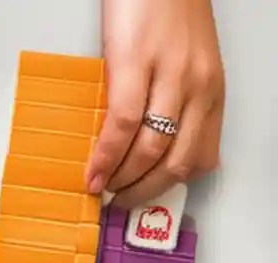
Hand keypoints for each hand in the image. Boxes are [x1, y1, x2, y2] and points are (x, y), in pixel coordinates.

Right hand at [88, 0, 224, 206]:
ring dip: (124, 180)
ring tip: (101, 189)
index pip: (201, 156)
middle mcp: (199, 87)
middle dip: (144, 191)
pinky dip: (106, 156)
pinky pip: (122, 124)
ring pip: (152, 150)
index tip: (142, 197)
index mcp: (211, 90)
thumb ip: (176, 98)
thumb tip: (147, 138)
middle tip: (118, 202)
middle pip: (177, 161)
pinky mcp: (135, 65)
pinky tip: (93, 169)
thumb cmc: (164, 9)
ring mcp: (170, 76)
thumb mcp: (186, 60)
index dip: (168, 186)